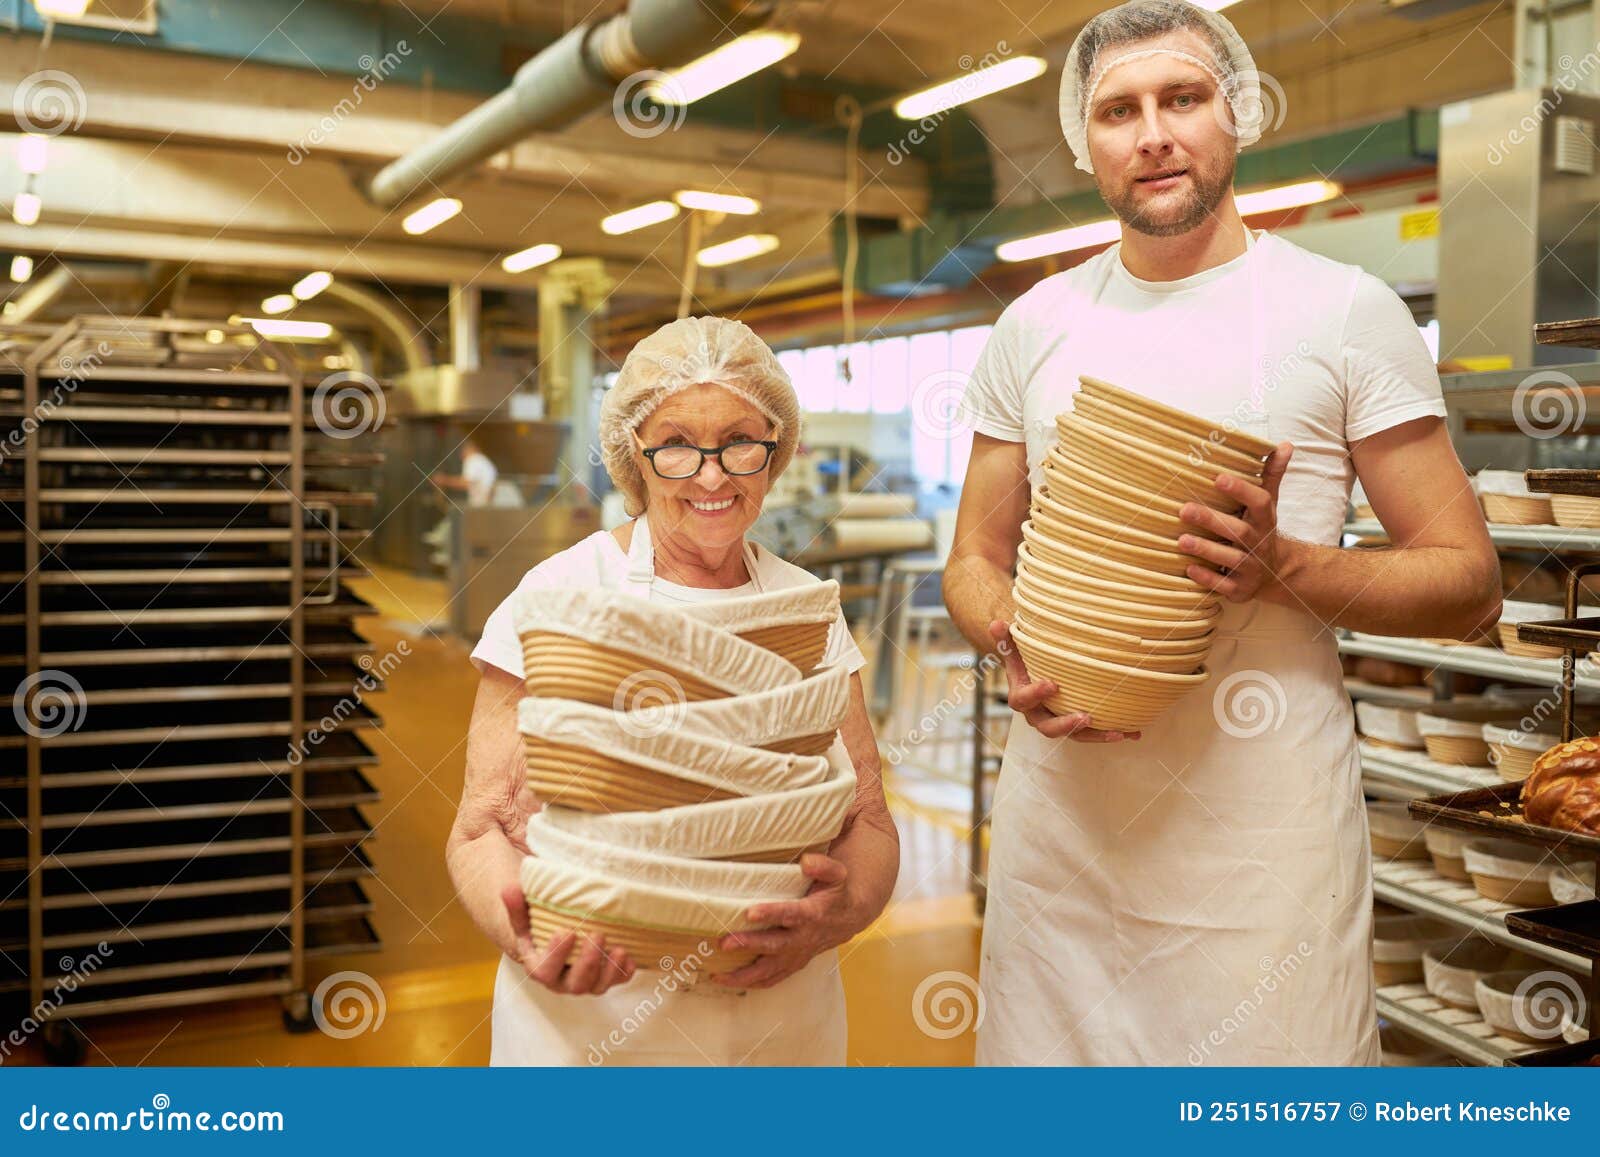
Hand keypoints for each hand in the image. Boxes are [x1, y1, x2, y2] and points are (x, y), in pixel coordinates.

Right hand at [500, 883, 634, 995]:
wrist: (553, 940)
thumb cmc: (537, 927)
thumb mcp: (524, 918)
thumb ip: (517, 906)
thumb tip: (509, 889)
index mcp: (538, 967)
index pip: (544, 970)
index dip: (556, 954)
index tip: (567, 932)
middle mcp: (561, 981)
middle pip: (575, 985)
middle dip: (588, 962)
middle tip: (598, 935)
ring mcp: (584, 983)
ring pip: (597, 987)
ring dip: (609, 970)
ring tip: (620, 949)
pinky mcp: (602, 979)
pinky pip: (615, 982)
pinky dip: (624, 973)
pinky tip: (631, 958)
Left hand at [713, 854, 867, 988]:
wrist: (849, 917)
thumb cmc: (836, 892)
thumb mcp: (836, 874)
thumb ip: (823, 866)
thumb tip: (806, 862)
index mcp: (812, 914)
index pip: (790, 914)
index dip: (771, 914)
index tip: (750, 913)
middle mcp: (803, 938)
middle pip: (774, 945)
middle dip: (749, 945)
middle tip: (724, 943)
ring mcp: (797, 955)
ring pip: (769, 970)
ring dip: (743, 974)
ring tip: (717, 974)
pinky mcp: (792, 965)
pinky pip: (771, 979)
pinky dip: (750, 983)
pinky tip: (728, 981)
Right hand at [989, 620, 1139, 741]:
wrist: (1034, 674)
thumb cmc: (1024, 659)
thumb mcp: (1014, 648)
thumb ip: (1006, 638)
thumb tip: (997, 623)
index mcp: (1022, 697)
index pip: (1023, 700)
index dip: (1036, 693)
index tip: (1052, 684)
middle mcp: (1039, 714)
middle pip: (1049, 728)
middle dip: (1067, 725)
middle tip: (1085, 717)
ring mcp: (1059, 721)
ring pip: (1076, 736)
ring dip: (1097, 735)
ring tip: (1119, 733)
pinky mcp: (1076, 725)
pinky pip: (1093, 733)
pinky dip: (1113, 732)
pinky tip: (1134, 733)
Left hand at [1178, 442, 1293, 602]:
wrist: (1276, 573)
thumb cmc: (1260, 530)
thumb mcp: (1269, 503)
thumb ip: (1271, 475)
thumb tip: (1284, 444)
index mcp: (1265, 520)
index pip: (1258, 502)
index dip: (1241, 490)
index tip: (1218, 478)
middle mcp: (1259, 543)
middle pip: (1239, 532)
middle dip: (1212, 520)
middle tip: (1184, 509)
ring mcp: (1250, 568)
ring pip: (1230, 559)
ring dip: (1206, 549)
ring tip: (1181, 540)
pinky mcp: (1240, 589)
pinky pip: (1223, 586)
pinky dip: (1207, 579)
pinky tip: (1189, 569)